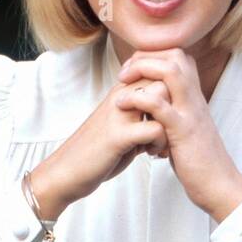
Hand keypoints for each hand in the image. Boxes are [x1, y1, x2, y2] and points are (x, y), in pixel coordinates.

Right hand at [27, 72, 168, 221]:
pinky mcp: (118, 135)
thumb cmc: (96, 151)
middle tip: (170, 129)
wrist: (67, 171)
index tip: (168, 115)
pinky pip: (156, 129)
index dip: (171, 92)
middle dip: (174, 105)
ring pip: (161, 100)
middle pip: (163, 80)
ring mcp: (119, 114)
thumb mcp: (120, 125)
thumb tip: (166, 112)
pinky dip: (160, 143)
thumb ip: (141, 115)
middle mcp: (120, 96)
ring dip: (169, 124)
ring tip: (161, 143)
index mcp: (121, 92)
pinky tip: (152, 154)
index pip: (156, 71)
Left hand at [114, 48, 241, 220]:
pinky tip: (122, 104)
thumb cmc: (200, 162)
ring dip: (143, 69)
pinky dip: (138, 99)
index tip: (134, 68)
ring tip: (123, 80)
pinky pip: (160, 105)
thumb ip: (175, 113)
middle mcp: (194, 99)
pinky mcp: (182, 131)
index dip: (154, 54)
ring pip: (171, 71)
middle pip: (176, 55)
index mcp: (194, 97)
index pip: (179, 57)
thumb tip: (157, 106)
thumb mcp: (187, 129)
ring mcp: (190, 112)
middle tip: (126, 71)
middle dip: (146, 56)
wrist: (219, 185)